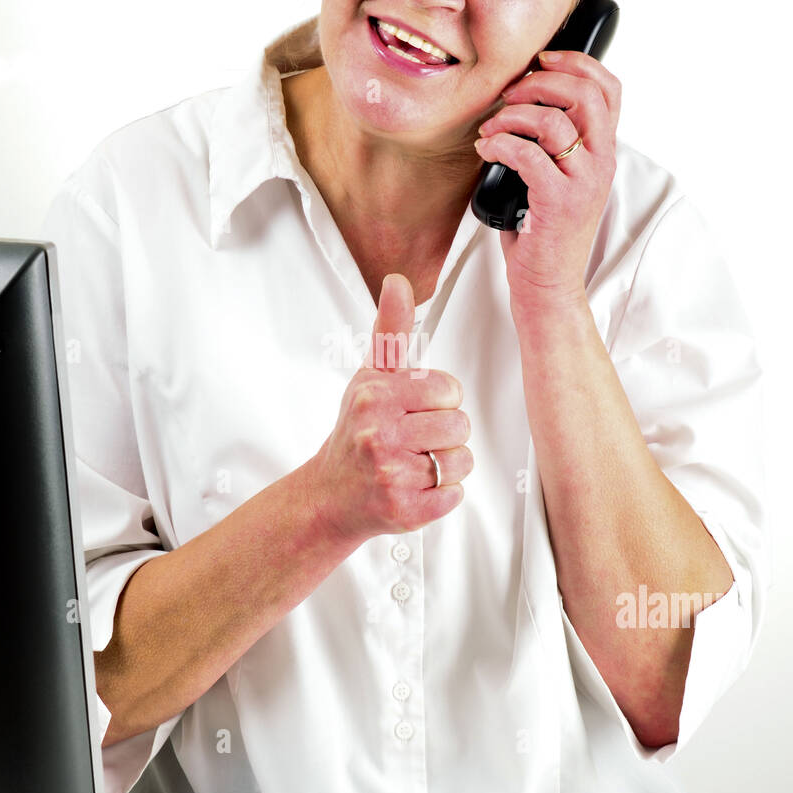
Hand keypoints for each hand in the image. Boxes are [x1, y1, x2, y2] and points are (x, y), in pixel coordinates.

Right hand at [308, 274, 472, 541]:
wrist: (331, 494)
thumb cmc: (357, 431)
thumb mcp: (370, 376)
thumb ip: (391, 330)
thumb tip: (397, 282)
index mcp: (376, 396)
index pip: (449, 390)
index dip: (439, 401)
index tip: (414, 410)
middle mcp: (380, 435)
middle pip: (459, 426)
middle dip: (443, 434)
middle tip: (414, 440)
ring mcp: (391, 475)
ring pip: (461, 461)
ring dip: (445, 465)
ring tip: (415, 463)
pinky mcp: (405, 510)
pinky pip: (454, 495)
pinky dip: (442, 495)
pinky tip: (415, 487)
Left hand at [474, 48, 620, 312]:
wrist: (548, 285)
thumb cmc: (543, 231)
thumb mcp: (557, 178)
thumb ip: (555, 143)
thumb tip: (522, 100)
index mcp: (603, 153)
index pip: (609, 89)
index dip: (577, 62)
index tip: (541, 59)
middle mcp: (601, 164)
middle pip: (585, 95)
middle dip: (542, 82)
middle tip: (510, 93)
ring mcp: (583, 184)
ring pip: (553, 122)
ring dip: (511, 116)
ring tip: (490, 128)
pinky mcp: (558, 202)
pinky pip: (527, 154)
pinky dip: (499, 143)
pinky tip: (485, 149)